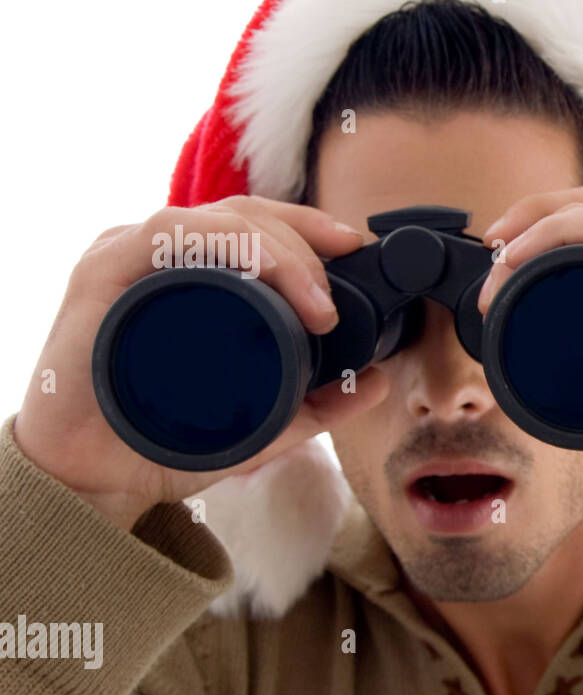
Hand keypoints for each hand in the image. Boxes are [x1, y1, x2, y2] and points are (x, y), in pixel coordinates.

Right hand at [13, 196, 389, 530]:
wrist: (93, 480)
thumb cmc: (163, 441)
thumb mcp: (262, 422)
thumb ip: (320, 404)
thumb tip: (378, 382)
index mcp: (193, 272)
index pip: (258, 223)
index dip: (311, 226)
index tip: (356, 248)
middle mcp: (161, 256)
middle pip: (245, 214)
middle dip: (306, 242)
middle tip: (334, 302)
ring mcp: (130, 259)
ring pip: (215, 220)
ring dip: (278, 250)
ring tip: (316, 306)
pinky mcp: (103, 275)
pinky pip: (166, 235)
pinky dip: (221, 245)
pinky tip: (259, 274)